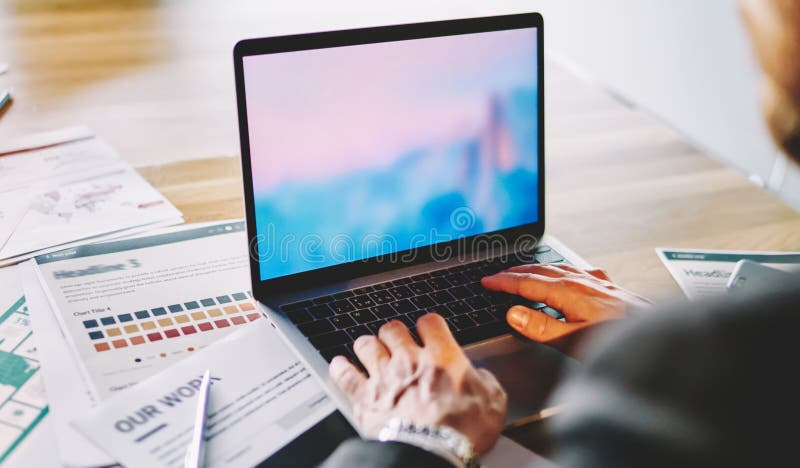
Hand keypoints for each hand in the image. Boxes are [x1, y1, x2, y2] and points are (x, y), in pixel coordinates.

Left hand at [329, 314, 506, 453]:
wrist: (431, 453)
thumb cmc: (462, 432)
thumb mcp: (493, 404)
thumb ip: (486, 383)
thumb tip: (482, 378)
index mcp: (442, 356)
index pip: (430, 321)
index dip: (428, 325)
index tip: (428, 331)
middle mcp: (409, 359)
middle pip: (393, 328)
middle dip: (395, 333)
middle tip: (398, 343)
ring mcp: (383, 375)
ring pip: (366, 344)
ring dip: (368, 346)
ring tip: (371, 351)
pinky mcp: (364, 397)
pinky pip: (344, 373)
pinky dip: (340, 368)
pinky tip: (340, 366)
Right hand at [482, 264, 650, 353]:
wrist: (657, 337)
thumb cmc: (617, 341)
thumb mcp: (572, 341)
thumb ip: (540, 327)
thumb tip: (513, 313)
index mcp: (568, 292)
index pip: (526, 283)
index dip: (504, 282)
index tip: (487, 282)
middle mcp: (582, 281)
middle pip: (540, 270)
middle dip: (515, 271)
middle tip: (498, 275)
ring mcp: (597, 281)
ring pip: (559, 268)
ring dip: (536, 268)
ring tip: (523, 270)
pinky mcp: (610, 286)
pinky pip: (578, 270)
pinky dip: (561, 270)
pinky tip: (567, 274)